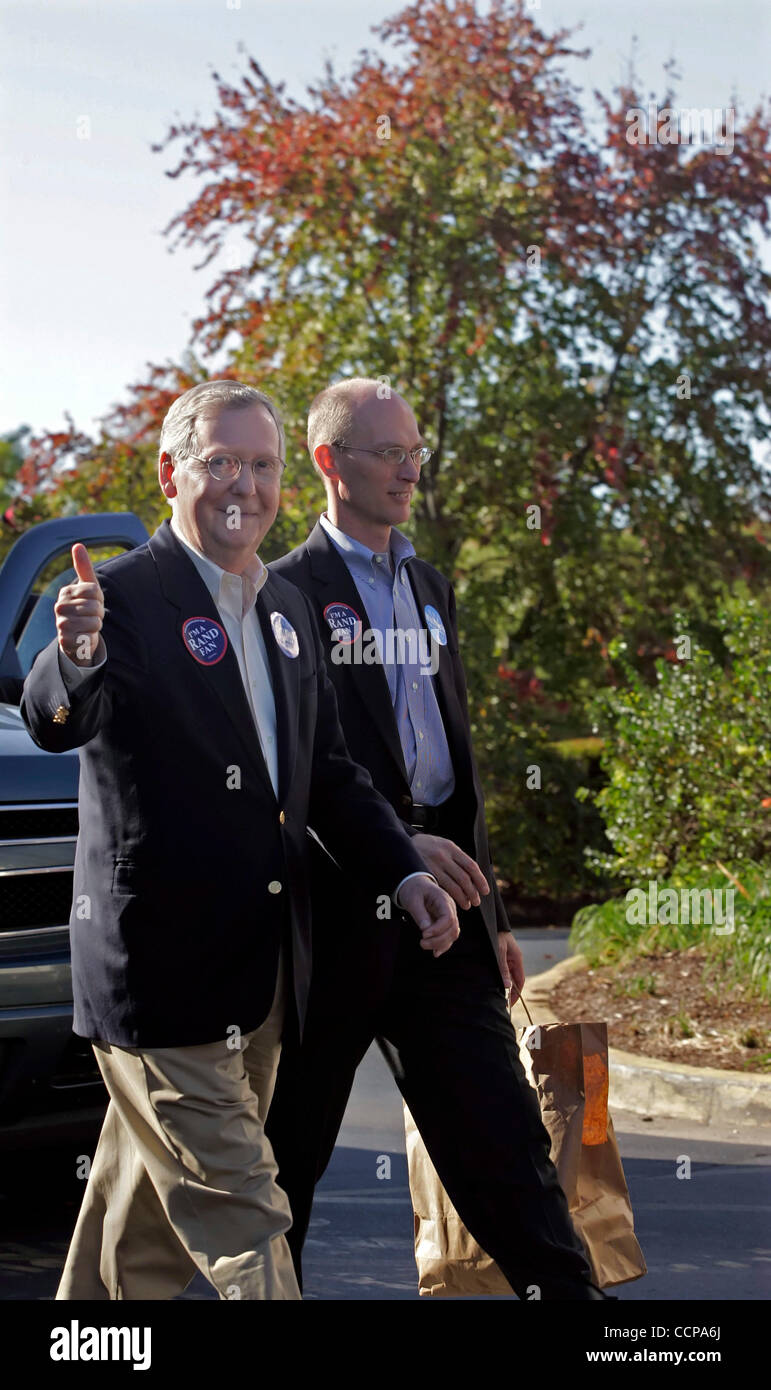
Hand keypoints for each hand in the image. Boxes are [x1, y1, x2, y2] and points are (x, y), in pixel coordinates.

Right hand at [55, 544, 103, 665]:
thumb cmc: (85, 609)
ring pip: (94, 620)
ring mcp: (61, 623)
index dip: (99, 598)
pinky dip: (92, 636)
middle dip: (98, 613)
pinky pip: (90, 634)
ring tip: (87, 626)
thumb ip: (83, 567)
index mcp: (66, 592)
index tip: (93, 602)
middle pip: (95, 606)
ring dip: (96, 625)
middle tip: (90, 617)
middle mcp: (60, 606)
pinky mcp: (65, 638)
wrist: (77, 637)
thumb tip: (77, 545)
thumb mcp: (88, 588)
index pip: (94, 590)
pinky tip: (83, 636)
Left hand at [398, 874, 459, 956]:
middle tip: (421, 943)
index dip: (438, 929)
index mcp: (443, 899)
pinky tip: (435, 953)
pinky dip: (443, 945)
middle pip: (453, 928)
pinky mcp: (445, 923)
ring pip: (453, 934)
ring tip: (424, 945)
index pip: (448, 918)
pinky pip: (449, 936)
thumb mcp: (412, 899)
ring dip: (440, 944)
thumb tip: (426, 929)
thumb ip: (419, 914)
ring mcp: (449, 916)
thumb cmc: (413, 890)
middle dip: (438, 939)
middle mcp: (450, 909)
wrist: (415, 884)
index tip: (423, 934)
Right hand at [411, 833, 490, 910]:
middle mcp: (443, 856)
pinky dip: (449, 896)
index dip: (480, 880)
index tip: (485, 891)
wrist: (405, 844)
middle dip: (472, 892)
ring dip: (462, 897)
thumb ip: (457, 858)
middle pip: (463, 878)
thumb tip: (475, 876)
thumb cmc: (429, 847)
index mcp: (451, 848)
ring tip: (467, 905)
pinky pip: (441, 888)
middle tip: (476, 901)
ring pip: (453, 886)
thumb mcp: (444, 845)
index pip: (471, 866)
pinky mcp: (425, 874)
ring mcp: (433, 866)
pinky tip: (452, 901)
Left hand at [498, 930, 525, 1000]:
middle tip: (504, 1004)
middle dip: (510, 992)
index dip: (517, 993)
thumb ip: (503, 968)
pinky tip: (495, 985)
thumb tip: (507, 986)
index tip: (511, 1004)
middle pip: (515, 980)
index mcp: (517, 959)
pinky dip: (500, 979)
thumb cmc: (496, 935)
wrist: (491, 923)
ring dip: (504, 986)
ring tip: (498, 997)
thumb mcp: (499, 952)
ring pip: (508, 976)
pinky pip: (503, 971)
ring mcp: (509, 959)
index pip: (520, 981)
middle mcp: (514, 961)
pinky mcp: (502, 958)